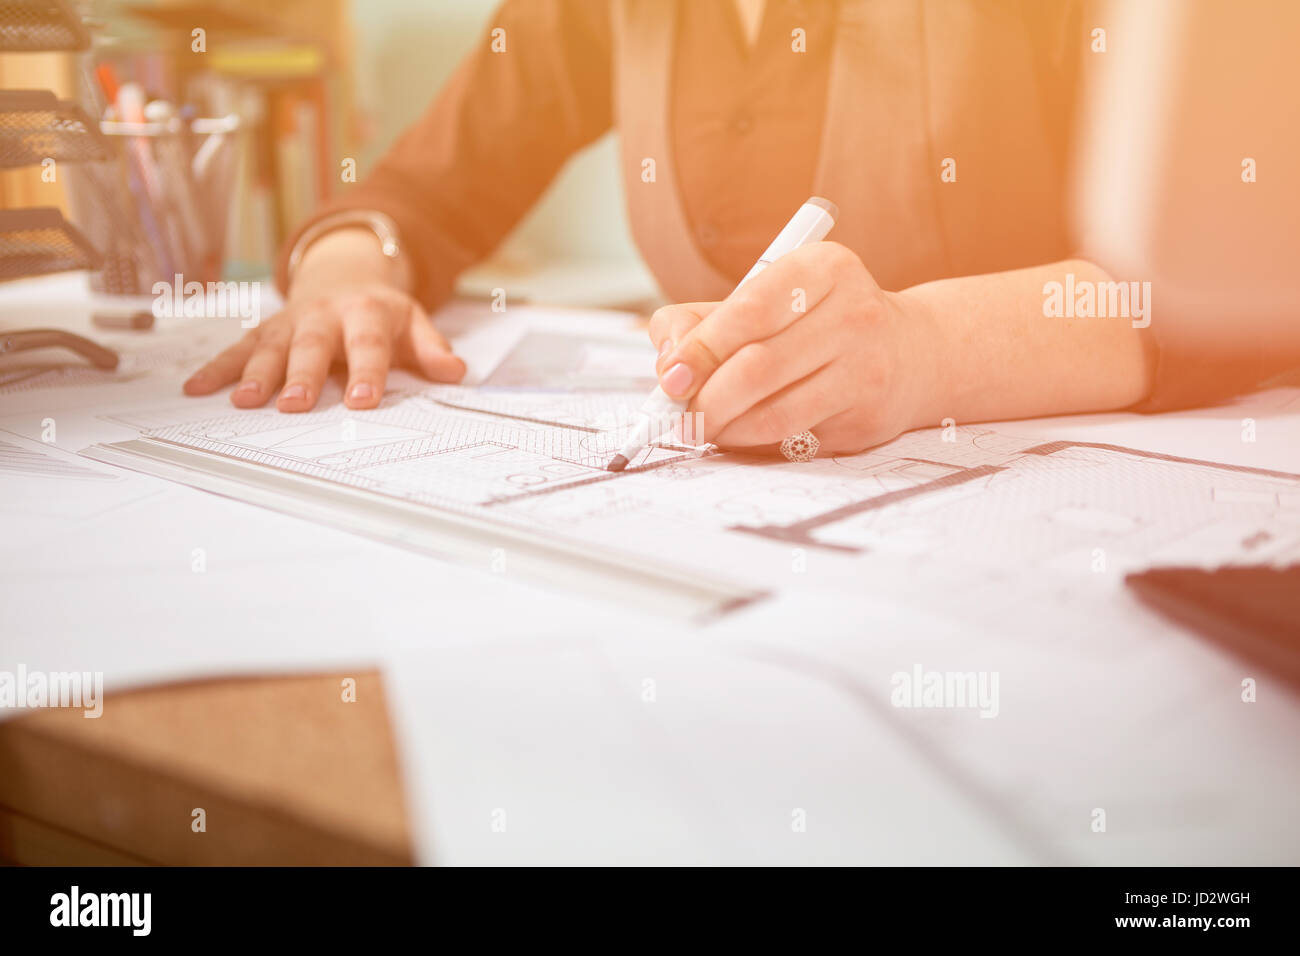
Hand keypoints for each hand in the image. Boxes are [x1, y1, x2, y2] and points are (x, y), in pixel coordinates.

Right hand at [183, 231, 464, 411]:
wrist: (344, 277)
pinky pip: (238, 348)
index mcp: (365, 313)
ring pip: (271, 347)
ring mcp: (290, 322)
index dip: (366, 371)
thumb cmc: (381, 314)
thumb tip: (455, 371)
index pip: (367, 345)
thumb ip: (431, 349)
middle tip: (294, 404)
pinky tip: (197, 388)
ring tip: (244, 400)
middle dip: (302, 375)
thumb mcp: (413, 323)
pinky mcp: (265, 331)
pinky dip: (217, 367)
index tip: (362, 400)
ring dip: (255, 373)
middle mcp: (323, 315)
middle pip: (312, 347)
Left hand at [647, 242, 937, 454]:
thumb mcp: (763, 299)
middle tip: (679, 417)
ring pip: (774, 412)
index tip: (670, 378)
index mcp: (824, 268)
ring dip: (725, 428)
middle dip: (705, 400)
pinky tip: (740, 435)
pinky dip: (753, 443)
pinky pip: (793, 438)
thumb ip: (701, 321)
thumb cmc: (815, 323)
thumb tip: (667, 367)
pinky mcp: (867, 416)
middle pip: (757, 367)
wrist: (909, 353)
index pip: (750, 308)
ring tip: (704, 428)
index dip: (702, 348)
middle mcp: (854, 313)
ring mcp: (867, 368)